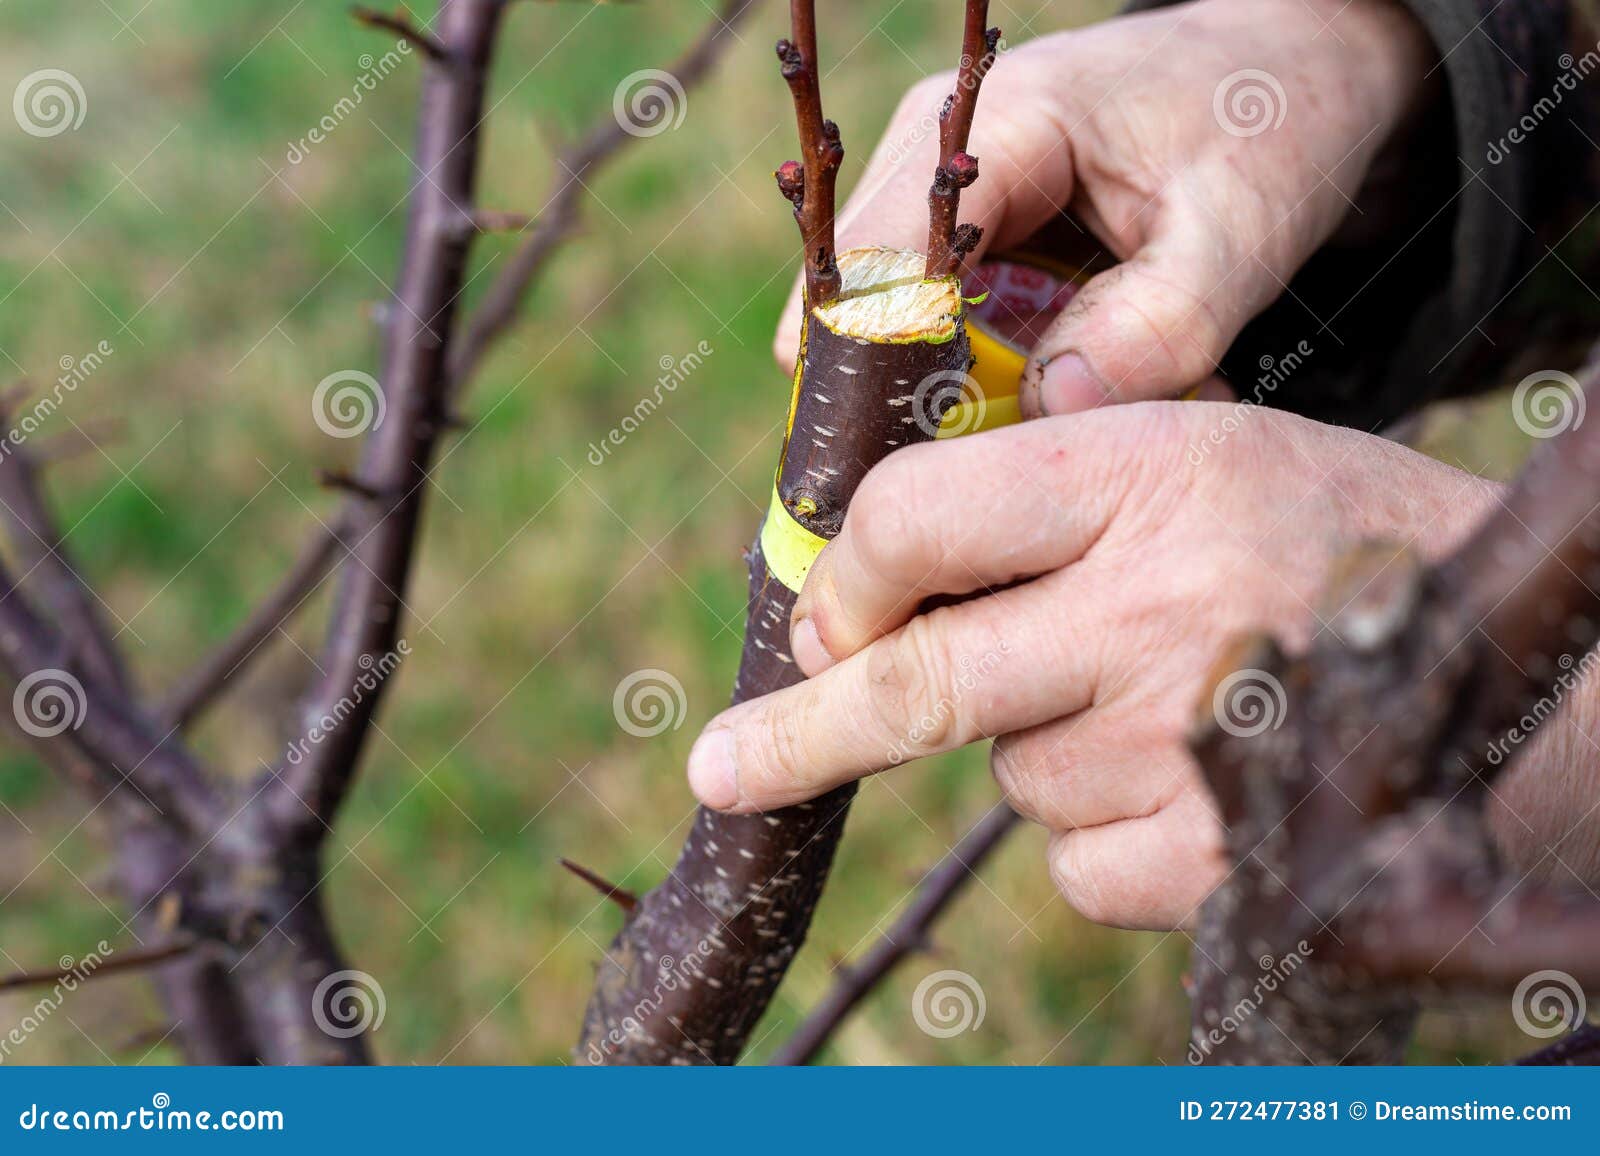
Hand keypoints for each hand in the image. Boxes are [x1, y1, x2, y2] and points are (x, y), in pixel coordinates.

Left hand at [687, 404, 1499, 928]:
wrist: (1510, 658)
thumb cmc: (1323, 538)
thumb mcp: (1201, 453)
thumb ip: (1045, 497)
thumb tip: (861, 580)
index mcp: (1147, 471)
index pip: (917, 516)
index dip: (848, 573)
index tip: (824, 614)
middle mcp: (1158, 608)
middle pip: (921, 684)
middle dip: (804, 732)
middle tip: (723, 769)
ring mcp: (1187, 747)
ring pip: (1011, 772)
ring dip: (1044, 745)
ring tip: (1171, 695)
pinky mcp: (1216, 862)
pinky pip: (1074, 859)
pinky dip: (1102, 828)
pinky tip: (1196, 773)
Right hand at [772, 0, 1436, 413]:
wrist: (1278, 70)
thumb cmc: (1265, 126)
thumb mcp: (1238, 232)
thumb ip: (1158, 326)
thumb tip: (1052, 405)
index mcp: (999, 127)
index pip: (878, 263)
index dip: (872, 375)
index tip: (903, 476)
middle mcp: (934, 156)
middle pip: (858, 307)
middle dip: (900, 404)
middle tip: (965, 490)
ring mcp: (933, 195)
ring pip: (884, 329)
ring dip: (940, 399)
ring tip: (1020, 446)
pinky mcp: (951, 235)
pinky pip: (927, 329)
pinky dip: (971, 381)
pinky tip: (1035, 408)